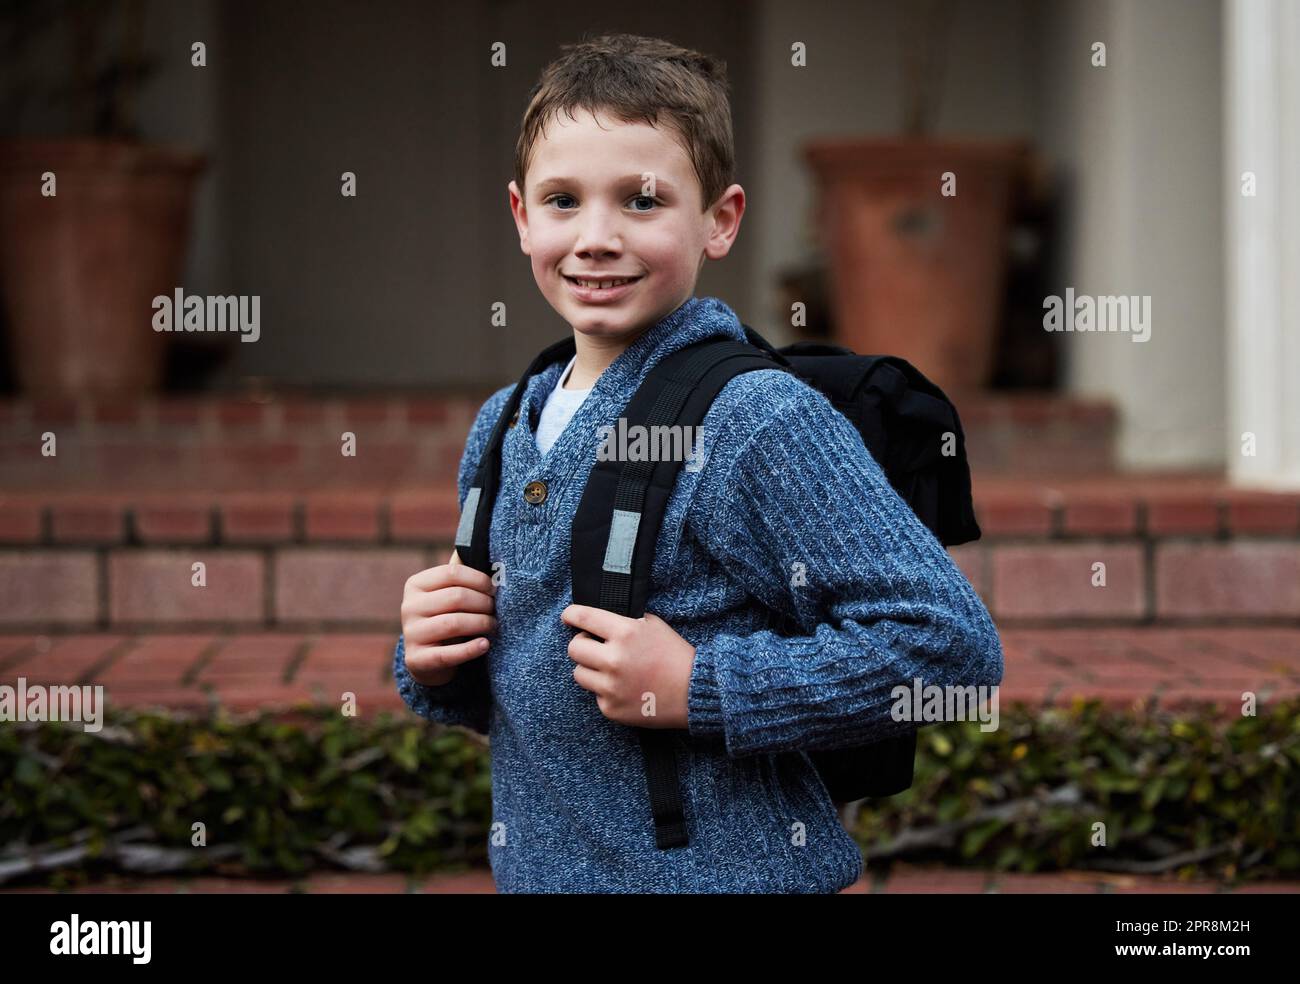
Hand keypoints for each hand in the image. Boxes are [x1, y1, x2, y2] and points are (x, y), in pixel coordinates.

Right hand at [401, 549, 496, 685]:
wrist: (427, 660)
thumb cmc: (445, 617)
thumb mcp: (447, 593)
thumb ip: (459, 573)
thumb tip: (480, 542)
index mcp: (416, 584)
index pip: (452, 573)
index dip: (479, 579)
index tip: (495, 588)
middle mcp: (408, 607)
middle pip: (456, 597)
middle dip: (483, 603)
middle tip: (497, 610)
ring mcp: (411, 633)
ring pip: (454, 624)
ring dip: (481, 623)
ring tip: (494, 625)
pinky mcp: (417, 659)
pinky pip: (449, 654)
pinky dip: (471, 649)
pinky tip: (486, 645)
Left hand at [561, 604, 695, 729]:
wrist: (695, 691)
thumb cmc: (675, 655)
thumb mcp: (652, 625)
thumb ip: (624, 621)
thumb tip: (597, 622)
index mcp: (625, 632)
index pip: (583, 618)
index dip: (571, 615)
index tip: (568, 616)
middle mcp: (614, 659)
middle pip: (573, 649)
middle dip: (583, 645)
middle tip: (596, 647)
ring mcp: (611, 687)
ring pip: (579, 673)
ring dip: (591, 669)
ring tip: (612, 670)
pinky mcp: (611, 708)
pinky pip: (596, 695)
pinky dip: (606, 691)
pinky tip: (626, 688)